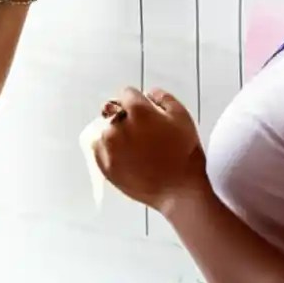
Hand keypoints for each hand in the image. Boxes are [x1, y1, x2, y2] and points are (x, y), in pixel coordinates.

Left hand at [91, 87, 207, 211]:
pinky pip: (99, 148)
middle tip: (142, 135)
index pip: (127, 94)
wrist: (180, 189)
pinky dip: (108, 150)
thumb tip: (147, 93)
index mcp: (137, 111)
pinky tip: (126, 158)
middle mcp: (118, 125)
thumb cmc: (184, 153)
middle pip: (114, 112)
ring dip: (116, 134)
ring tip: (135, 149)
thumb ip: (163, 97)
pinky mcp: (104, 164)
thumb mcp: (182, 116)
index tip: (145, 114)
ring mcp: (108, 146)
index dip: (138, 102)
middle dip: (126, 118)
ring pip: (106, 130)